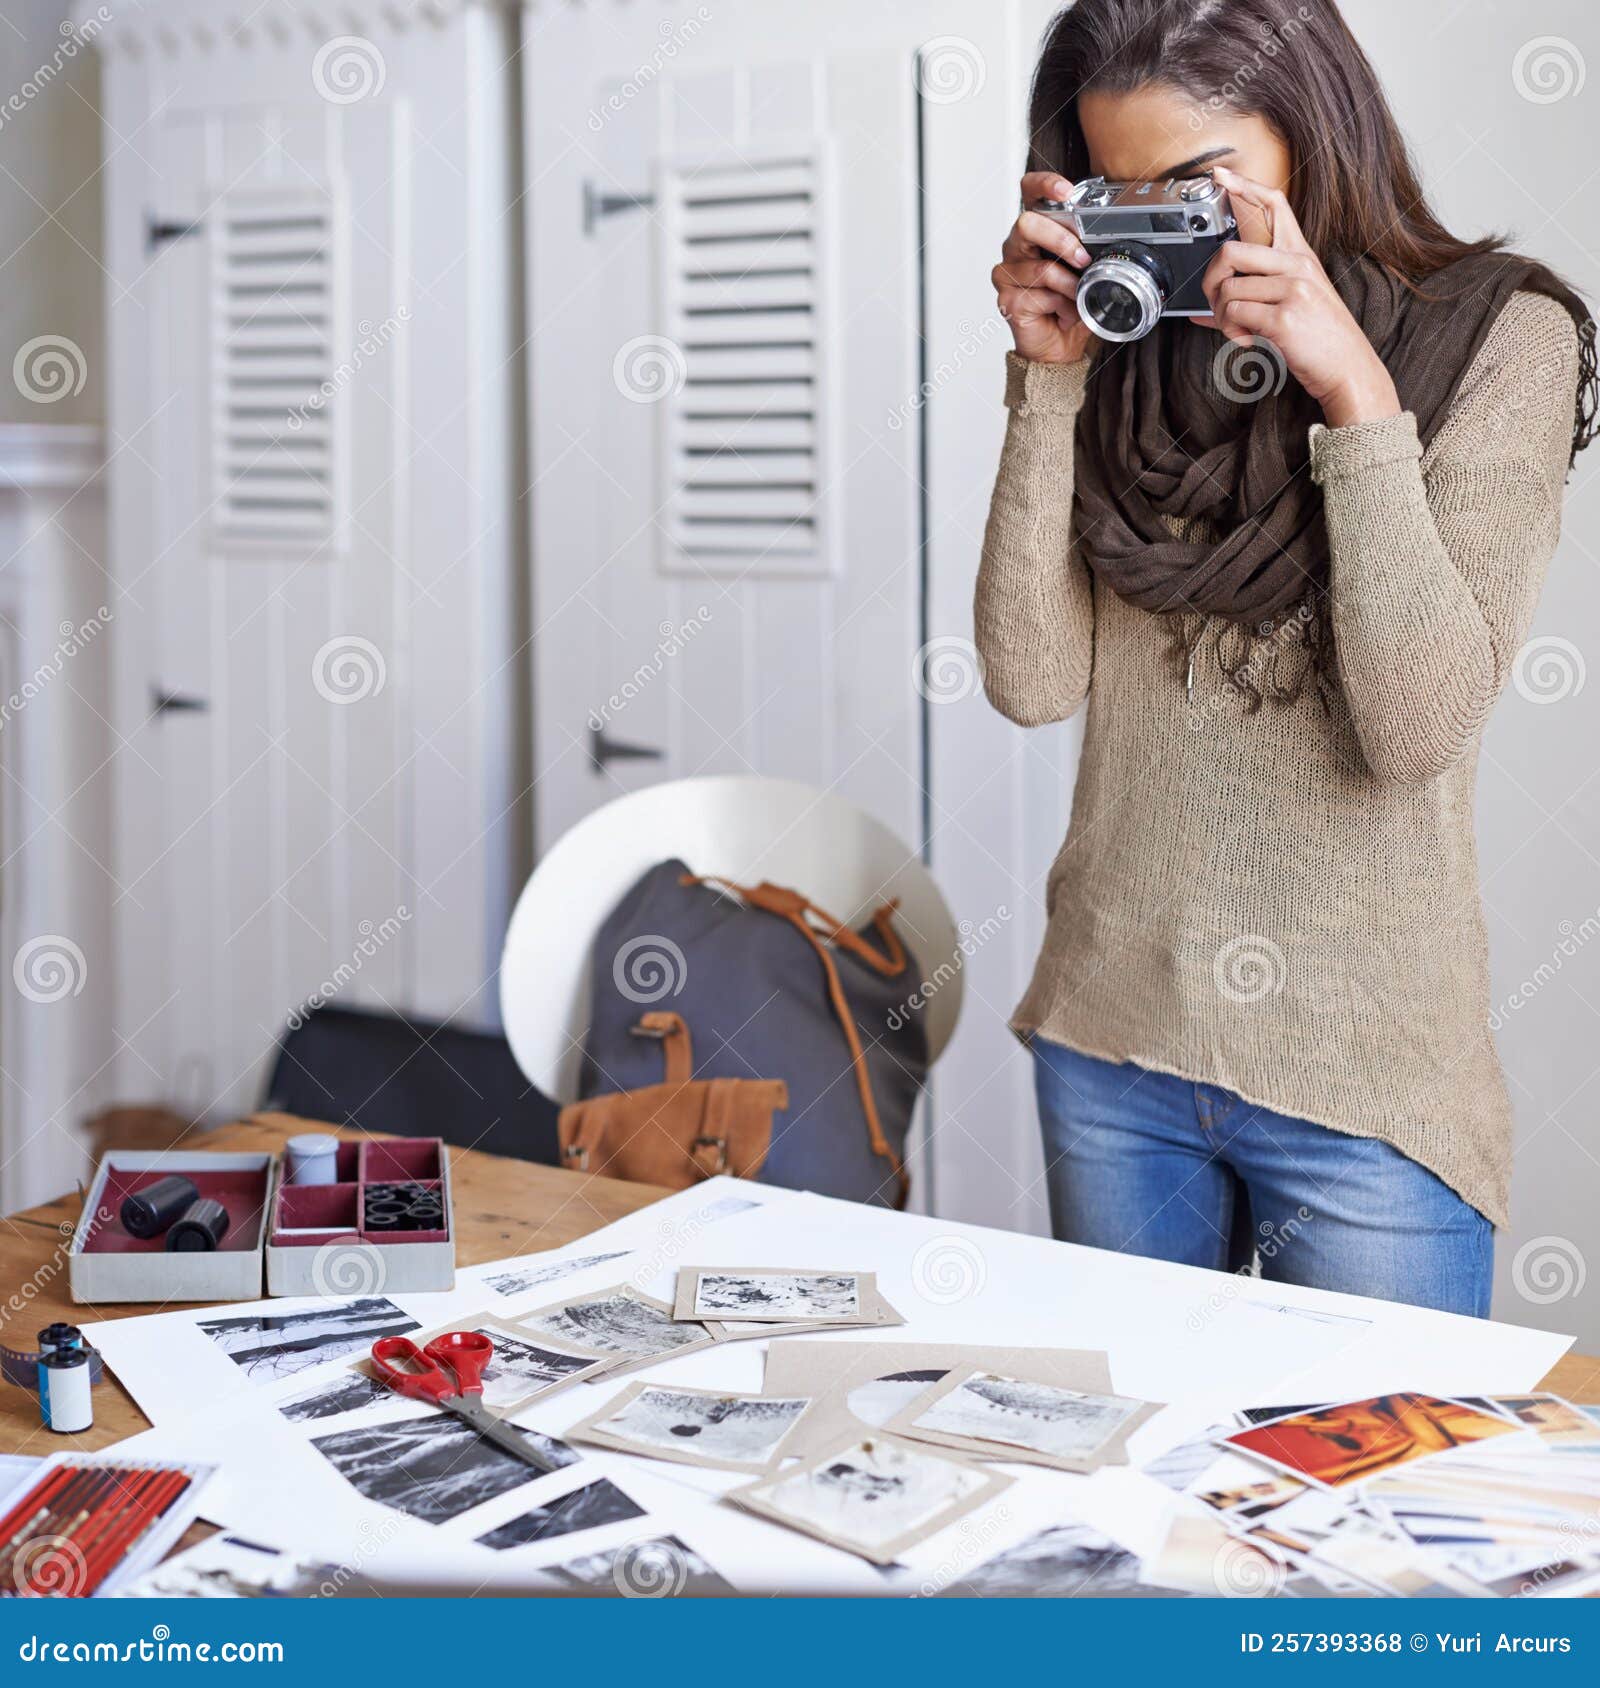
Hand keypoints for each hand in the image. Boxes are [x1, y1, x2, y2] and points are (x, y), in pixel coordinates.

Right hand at [993, 172, 1093, 365]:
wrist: (1060, 346)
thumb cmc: (1071, 305)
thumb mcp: (1088, 271)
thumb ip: (1093, 249)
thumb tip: (1118, 237)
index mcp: (1035, 232)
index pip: (1029, 193)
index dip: (1044, 184)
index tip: (1066, 192)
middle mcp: (1017, 248)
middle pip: (1027, 223)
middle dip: (1061, 239)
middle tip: (1083, 258)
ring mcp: (1008, 274)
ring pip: (1039, 266)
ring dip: (1068, 282)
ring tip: (1079, 294)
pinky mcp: (1008, 300)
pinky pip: (1038, 295)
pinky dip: (1060, 305)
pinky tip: (1065, 312)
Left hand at [1198, 165, 1400, 427]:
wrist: (1348, 367)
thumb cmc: (1319, 339)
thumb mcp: (1290, 307)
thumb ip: (1252, 300)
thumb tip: (1206, 313)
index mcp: (1300, 256)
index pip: (1274, 205)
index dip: (1243, 186)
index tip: (1219, 175)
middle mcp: (1297, 264)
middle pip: (1230, 251)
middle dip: (1211, 282)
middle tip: (1217, 305)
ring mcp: (1293, 288)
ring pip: (1228, 290)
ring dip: (1222, 318)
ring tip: (1241, 331)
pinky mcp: (1284, 316)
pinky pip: (1234, 315)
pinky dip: (1232, 333)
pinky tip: (1250, 341)